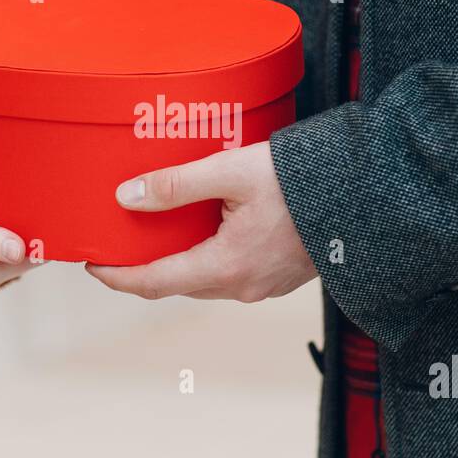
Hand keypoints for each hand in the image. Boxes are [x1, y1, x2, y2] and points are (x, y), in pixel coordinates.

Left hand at [86, 141, 316, 301]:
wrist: (366, 193)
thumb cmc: (303, 179)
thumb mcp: (231, 170)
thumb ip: (176, 185)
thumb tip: (128, 198)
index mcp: (226, 267)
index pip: (153, 283)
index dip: (117, 276)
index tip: (92, 264)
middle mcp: (243, 286)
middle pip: (177, 284)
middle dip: (144, 268)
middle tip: (118, 243)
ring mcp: (264, 286)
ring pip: (205, 280)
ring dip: (178, 262)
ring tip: (157, 234)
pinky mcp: (281, 277)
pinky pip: (231, 274)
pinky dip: (208, 257)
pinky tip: (206, 230)